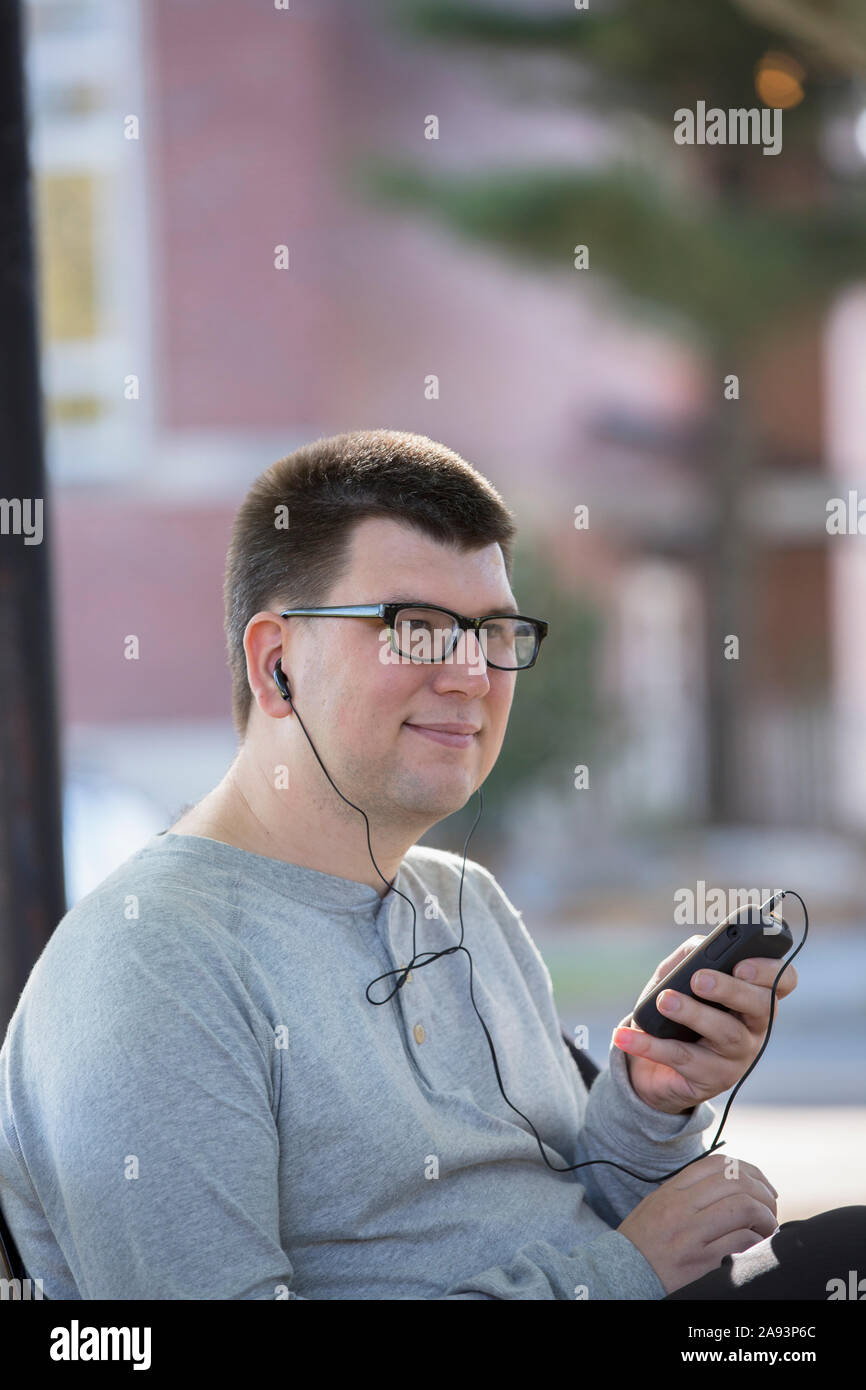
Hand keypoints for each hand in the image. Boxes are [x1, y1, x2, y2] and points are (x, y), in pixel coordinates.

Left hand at [613, 935, 798, 1114]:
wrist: (652, 1065)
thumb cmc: (676, 1010)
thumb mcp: (679, 979)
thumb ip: (689, 957)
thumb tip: (695, 949)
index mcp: (754, 995)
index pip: (783, 981)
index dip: (770, 971)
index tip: (742, 964)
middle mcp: (754, 1027)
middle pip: (759, 1007)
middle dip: (731, 990)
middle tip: (700, 979)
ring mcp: (737, 1057)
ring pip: (725, 1033)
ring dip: (693, 1013)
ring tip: (664, 1001)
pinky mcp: (711, 1080)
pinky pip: (682, 1059)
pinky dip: (649, 1045)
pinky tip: (624, 1035)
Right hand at [618, 1151, 779, 1293]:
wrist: (619, 1275)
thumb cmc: (642, 1243)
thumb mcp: (657, 1205)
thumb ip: (688, 1191)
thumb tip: (731, 1183)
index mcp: (672, 1191)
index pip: (718, 1165)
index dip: (749, 1170)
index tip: (762, 1185)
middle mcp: (681, 1208)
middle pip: (736, 1182)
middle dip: (763, 1193)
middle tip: (771, 1207)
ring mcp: (691, 1235)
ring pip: (743, 1208)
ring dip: (765, 1217)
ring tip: (767, 1228)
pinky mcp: (700, 1263)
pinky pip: (741, 1242)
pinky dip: (756, 1242)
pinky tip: (755, 1247)